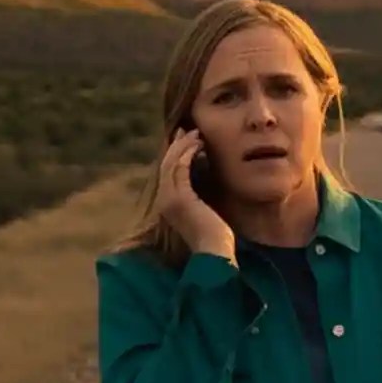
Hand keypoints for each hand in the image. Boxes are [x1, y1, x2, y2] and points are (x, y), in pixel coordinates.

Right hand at [157, 127, 234, 258]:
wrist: (215, 252)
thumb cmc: (216, 236)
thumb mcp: (207, 210)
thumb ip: (202, 196)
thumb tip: (209, 180)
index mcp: (169, 204)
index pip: (169, 172)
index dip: (177, 154)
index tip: (188, 140)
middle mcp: (164, 200)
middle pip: (167, 163)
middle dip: (178, 145)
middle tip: (190, 130)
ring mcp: (169, 199)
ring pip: (172, 162)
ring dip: (184, 146)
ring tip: (197, 134)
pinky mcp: (180, 197)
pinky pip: (180, 167)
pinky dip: (188, 153)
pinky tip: (199, 145)